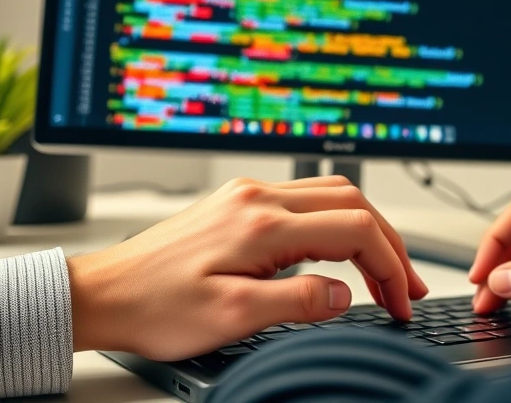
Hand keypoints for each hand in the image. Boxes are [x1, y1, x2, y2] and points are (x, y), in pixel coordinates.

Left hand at [67, 176, 427, 360]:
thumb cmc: (155, 307)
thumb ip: (296, 302)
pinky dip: (337, 222)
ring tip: (383, 270)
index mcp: (262, 224)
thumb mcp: (231, 318)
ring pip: (332, 194)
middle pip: (352, 203)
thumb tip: (345, 294)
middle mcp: (258, 199)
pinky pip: (306, 199)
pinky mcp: (238, 203)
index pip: (355, 229)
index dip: (390, 266)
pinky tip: (339, 249)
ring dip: (366, 229)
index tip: (400, 301)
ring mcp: (248, 196)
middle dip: (390, 245)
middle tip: (407, 287)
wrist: (103, 293)